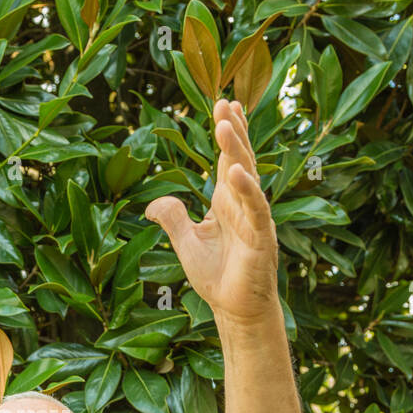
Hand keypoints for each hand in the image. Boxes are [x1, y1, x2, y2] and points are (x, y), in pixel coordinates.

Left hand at [144, 98, 279, 329]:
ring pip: (248, 177)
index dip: (228, 133)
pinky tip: (235, 171)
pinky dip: (246, 189)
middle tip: (225, 102)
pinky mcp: (261, 237)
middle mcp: (243, 204)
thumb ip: (173, 219)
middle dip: (233, 131)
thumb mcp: (186, 243)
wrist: (235, 309)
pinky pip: (254, 208)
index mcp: (227, 202)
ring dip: (237, 150)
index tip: (224, 104)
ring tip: (226, 124)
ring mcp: (254, 219)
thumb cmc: (216, 277)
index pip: (227, 159)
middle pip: (239, 159)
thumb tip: (151, 205)